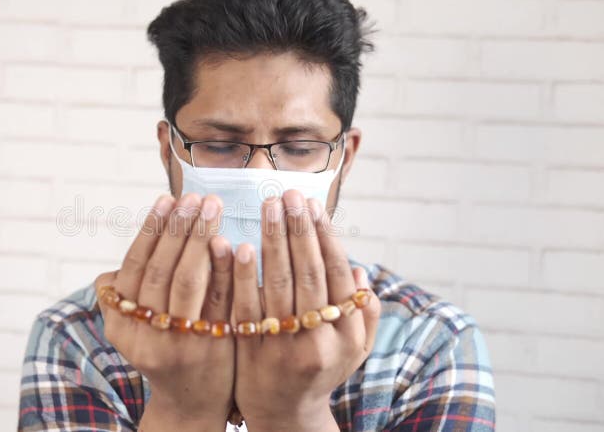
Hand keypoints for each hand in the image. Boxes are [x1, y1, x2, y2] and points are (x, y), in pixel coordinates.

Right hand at [95, 193, 235, 430]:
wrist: (190, 403)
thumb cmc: (164, 347)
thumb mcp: (136, 323)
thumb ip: (133, 286)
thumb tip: (142, 237)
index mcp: (122, 323)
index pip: (134, 267)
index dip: (150, 230)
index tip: (167, 198)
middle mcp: (146, 334)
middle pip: (161, 270)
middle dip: (179, 228)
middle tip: (195, 196)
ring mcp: (180, 342)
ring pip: (188, 281)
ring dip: (201, 238)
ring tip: (213, 206)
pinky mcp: (213, 347)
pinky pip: (219, 300)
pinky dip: (225, 268)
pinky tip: (233, 241)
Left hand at [232, 190, 380, 431]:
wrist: (286, 414)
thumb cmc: (321, 370)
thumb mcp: (355, 349)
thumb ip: (363, 312)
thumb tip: (358, 270)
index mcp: (347, 332)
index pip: (336, 274)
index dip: (325, 236)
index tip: (314, 205)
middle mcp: (319, 339)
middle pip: (309, 273)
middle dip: (299, 229)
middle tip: (289, 193)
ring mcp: (284, 346)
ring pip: (280, 285)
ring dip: (273, 240)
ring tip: (269, 206)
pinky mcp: (251, 350)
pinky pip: (247, 307)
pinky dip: (243, 276)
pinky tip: (240, 246)